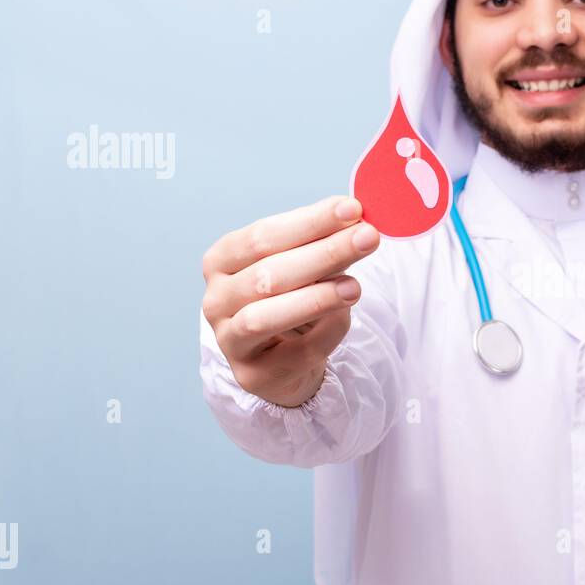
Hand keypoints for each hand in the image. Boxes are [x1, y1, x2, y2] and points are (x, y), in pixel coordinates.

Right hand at [201, 196, 379, 406]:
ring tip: (356, 287)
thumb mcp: (304, 265)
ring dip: (316, 299)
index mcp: (222, 261)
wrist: (281, 359)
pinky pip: (295, 352)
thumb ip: (324, 243)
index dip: (309, 222)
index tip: (352, 209)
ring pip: (266, 317)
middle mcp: (217, 300)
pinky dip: (325, 332)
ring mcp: (230, 340)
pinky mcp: (253, 374)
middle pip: (268, 273)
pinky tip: (346, 315)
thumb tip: (356, 217)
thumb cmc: (290, 299)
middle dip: (323, 253)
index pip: (263, 236)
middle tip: (368, 238)